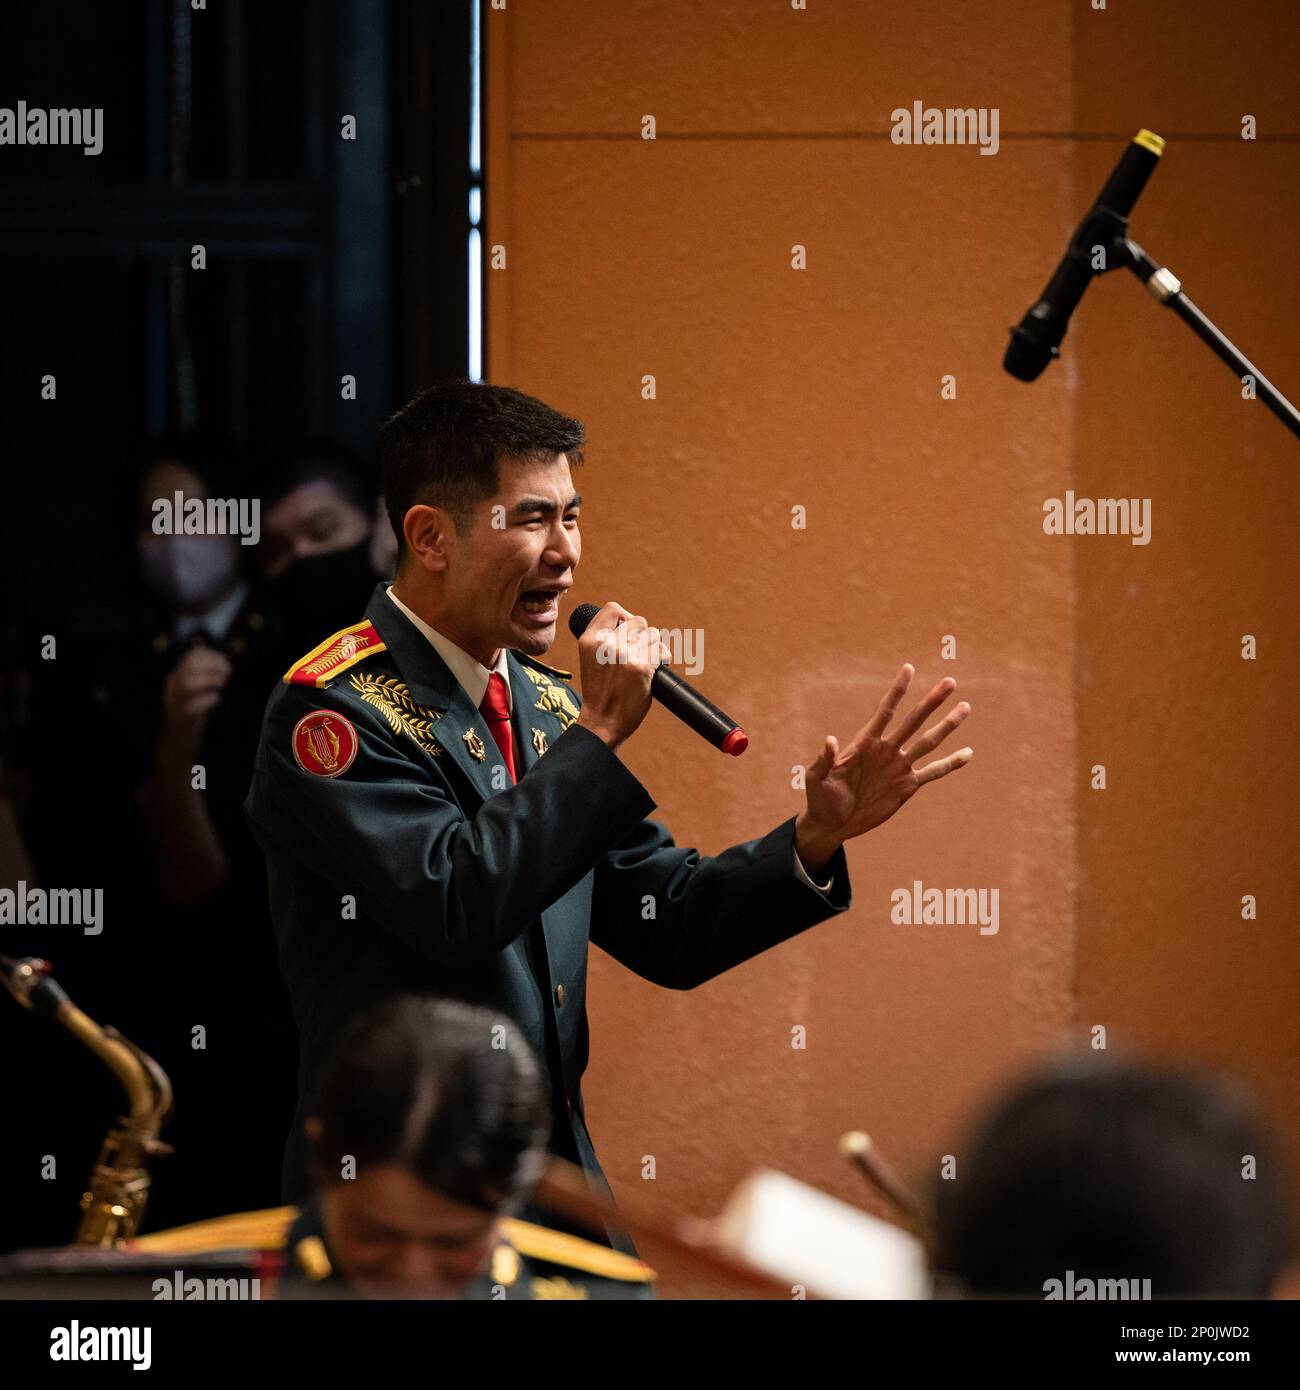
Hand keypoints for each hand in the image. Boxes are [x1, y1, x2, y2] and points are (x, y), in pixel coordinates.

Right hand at [158, 646, 231, 758]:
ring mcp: (176, 702)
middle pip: (189, 666)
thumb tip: (225, 664)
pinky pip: (192, 706)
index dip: (212, 656)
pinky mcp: (182, 718)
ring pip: (188, 683)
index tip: (226, 664)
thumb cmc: (191, 713)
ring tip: (222, 684)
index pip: (191, 656)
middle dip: (213, 665)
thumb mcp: (194, 690)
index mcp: (176, 677)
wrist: (175, 741)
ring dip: (210, 680)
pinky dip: (208, 700)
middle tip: (227, 674)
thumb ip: (204, 676)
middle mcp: (173, 687)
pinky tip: (216, 699)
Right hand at [574, 602, 669, 753]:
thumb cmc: (600, 692)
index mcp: (589, 640)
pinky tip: (655, 670)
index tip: (628, 633)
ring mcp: (623, 655)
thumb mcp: (590, 659)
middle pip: (638, 621)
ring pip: (653, 634)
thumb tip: (632, 621)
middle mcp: (605, 644)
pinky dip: (663, 659)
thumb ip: (604, 638)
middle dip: (643, 636)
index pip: (613, 608)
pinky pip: (661, 651)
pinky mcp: (641, 668)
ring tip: (645, 663)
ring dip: (654, 647)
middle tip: (639, 654)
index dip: (625, 617)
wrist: (602, 723)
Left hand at [795, 664, 971, 868]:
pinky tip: (968, 753)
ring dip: (947, 725)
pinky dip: (951, 763)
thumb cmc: (820, 797)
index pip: (886, 711)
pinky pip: (934, 772)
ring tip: (965, 707)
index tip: (909, 668)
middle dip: (932, 702)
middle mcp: (886, 750)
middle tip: (950, 682)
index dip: (897, 691)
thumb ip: (824, 759)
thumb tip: (830, 739)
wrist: (833, 822)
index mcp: (865, 743)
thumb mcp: (817, 778)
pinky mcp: (907, 785)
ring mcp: (899, 766)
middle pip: (914, 720)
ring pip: (929, 742)